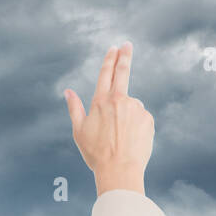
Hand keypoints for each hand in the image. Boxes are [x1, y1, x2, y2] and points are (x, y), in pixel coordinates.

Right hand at [63, 42, 153, 195]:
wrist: (120, 171)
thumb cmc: (96, 154)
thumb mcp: (79, 131)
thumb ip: (74, 108)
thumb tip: (67, 91)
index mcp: (101, 102)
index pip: (106, 74)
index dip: (110, 59)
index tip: (114, 48)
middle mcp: (119, 101)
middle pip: (123, 73)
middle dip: (125, 56)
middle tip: (127, 44)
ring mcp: (136, 109)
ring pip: (131, 107)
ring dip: (127, 117)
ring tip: (120, 139)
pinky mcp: (148, 119)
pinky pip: (141, 119)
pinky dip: (136, 127)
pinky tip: (131, 141)